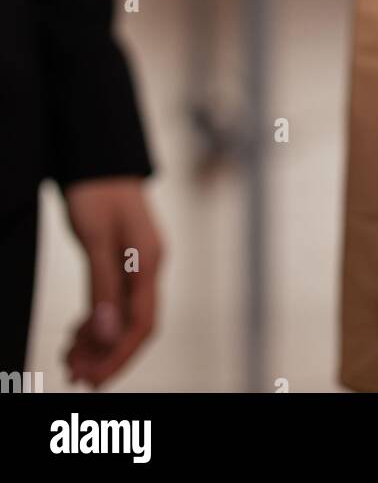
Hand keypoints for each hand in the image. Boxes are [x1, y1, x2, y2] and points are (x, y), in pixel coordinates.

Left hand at [63, 177, 162, 387]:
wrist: (99, 159)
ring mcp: (137, 265)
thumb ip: (102, 286)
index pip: (142, 323)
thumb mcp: (95, 238)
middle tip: (75, 374)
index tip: (94, 377)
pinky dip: (96, 323)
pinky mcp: (123, 263)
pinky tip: (77, 334)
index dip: (119, 355)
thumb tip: (105, 336)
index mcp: (149, 262)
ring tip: (69, 360)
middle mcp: (148, 268)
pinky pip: (113, 303)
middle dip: (106, 354)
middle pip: (133, 325)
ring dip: (98, 343)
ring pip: (122, 317)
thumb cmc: (98, 191)